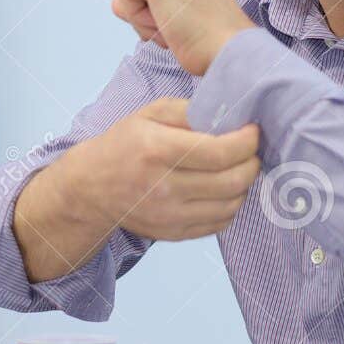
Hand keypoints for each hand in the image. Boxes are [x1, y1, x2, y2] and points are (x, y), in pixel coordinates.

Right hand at [59, 97, 260, 241]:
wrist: (91, 188)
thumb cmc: (123, 145)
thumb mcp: (148, 114)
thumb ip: (189, 110)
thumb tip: (229, 118)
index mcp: (157, 151)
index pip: (219, 152)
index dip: (246, 142)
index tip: (253, 131)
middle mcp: (164, 187)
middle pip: (231, 181)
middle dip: (252, 163)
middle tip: (250, 151)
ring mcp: (169, 215)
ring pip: (231, 204)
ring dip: (244, 184)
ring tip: (237, 168)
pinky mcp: (174, 234)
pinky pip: (220, 223)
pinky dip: (230, 205)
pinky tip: (223, 189)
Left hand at [113, 0, 254, 75]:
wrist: (229, 49)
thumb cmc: (209, 34)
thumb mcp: (176, 4)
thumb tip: (115, 2)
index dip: (156, 5)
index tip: (187, 13)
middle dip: (148, 12)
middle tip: (182, 20)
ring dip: (144, 19)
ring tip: (177, 22)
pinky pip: (122, 0)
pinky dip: (140, 21)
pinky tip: (169, 22)